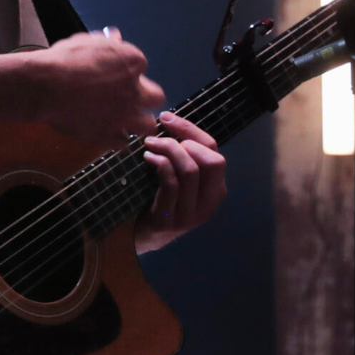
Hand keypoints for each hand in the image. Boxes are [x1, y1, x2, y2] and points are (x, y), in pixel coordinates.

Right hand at [30, 28, 164, 146]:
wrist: (46, 86)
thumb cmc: (64, 59)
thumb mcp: (85, 42)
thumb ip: (105, 43)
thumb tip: (115, 37)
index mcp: (131, 62)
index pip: (141, 65)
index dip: (129, 70)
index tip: (117, 72)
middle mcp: (135, 90)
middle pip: (157, 97)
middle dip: (146, 97)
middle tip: (131, 97)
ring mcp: (124, 115)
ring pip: (148, 125)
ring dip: (138, 121)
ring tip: (125, 119)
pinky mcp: (110, 135)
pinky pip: (123, 142)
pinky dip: (115, 137)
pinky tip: (105, 131)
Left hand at [134, 112, 226, 253]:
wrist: (139, 236)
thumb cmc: (158, 198)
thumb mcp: (178, 178)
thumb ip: (183, 157)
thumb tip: (169, 120)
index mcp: (215, 190)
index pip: (215, 152)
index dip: (191, 130)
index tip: (167, 117)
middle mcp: (209, 204)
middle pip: (212, 161)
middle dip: (184, 140)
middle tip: (160, 137)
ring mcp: (191, 215)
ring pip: (190, 171)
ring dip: (168, 150)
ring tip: (149, 144)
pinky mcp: (170, 220)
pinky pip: (171, 184)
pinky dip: (160, 164)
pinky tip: (148, 158)